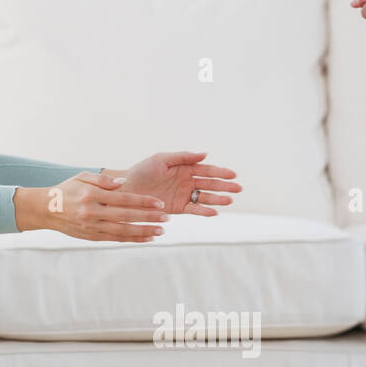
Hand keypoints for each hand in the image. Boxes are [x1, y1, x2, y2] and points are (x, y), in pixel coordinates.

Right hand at [14, 172, 167, 242]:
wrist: (46, 210)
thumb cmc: (67, 190)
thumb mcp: (82, 177)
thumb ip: (103, 180)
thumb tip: (123, 183)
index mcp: (92, 195)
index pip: (123, 198)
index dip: (143, 201)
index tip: (159, 202)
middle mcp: (92, 212)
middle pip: (126, 216)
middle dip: (148, 217)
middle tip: (166, 218)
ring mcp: (92, 226)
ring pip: (123, 231)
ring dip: (144, 231)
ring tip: (160, 231)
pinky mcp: (92, 236)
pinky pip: (116, 239)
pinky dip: (132, 239)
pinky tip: (146, 238)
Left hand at [115, 151, 240, 215]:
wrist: (127, 189)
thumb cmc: (142, 171)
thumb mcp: (162, 160)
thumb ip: (183, 157)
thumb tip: (205, 154)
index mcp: (184, 168)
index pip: (207, 170)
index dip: (220, 172)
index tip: (233, 174)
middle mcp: (187, 181)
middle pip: (210, 184)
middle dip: (224, 186)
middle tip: (238, 189)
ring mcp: (184, 195)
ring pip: (205, 197)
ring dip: (218, 199)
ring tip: (230, 201)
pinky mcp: (178, 208)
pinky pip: (194, 210)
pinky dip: (204, 211)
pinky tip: (214, 212)